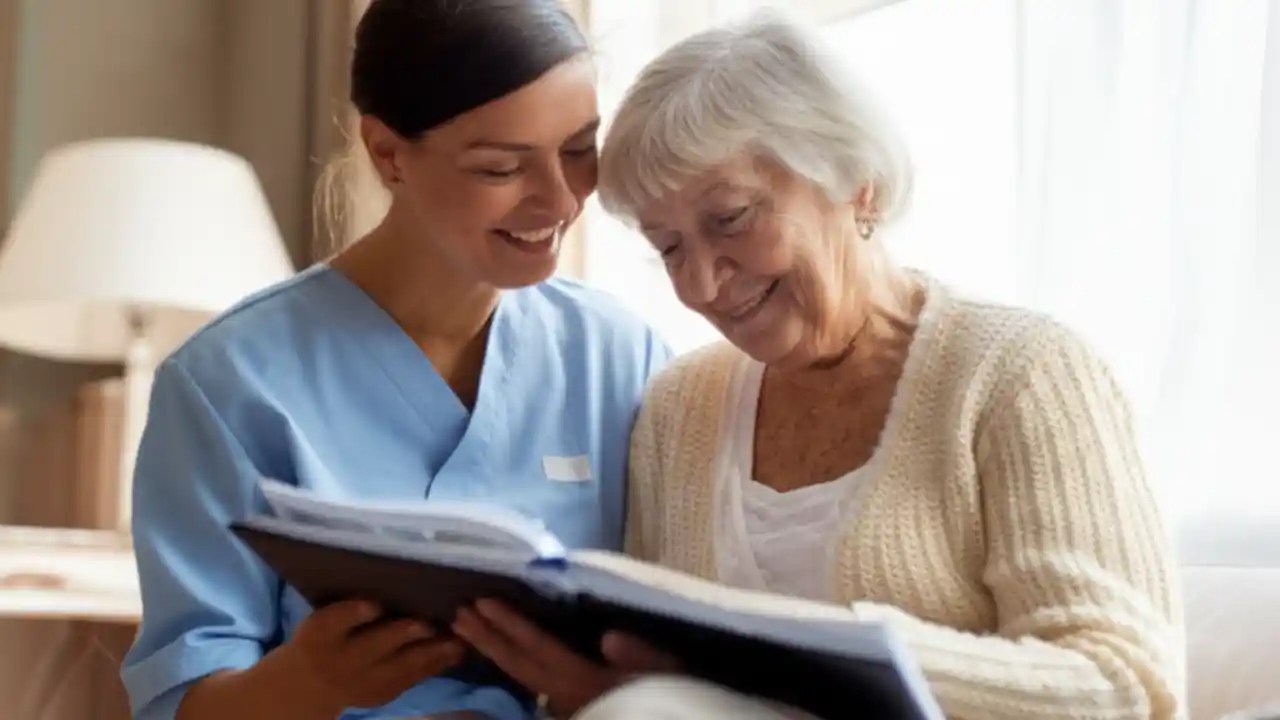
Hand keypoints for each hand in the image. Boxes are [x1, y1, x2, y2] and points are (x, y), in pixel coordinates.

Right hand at [267, 600, 466, 715]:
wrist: (313, 683)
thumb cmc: (326, 635)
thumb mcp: (324, 617)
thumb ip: (349, 603)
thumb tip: (391, 573)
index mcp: (320, 633)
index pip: (334, 620)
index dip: (353, 613)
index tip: (374, 604)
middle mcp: (340, 660)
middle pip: (372, 646)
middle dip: (400, 635)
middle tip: (427, 623)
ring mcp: (363, 682)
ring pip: (399, 666)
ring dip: (429, 652)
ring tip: (456, 638)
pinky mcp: (382, 694)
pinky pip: (411, 679)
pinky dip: (434, 665)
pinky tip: (456, 650)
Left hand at [452, 599, 679, 718]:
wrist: (665, 718)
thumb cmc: (666, 696)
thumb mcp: (667, 674)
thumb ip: (641, 657)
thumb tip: (610, 638)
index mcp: (583, 680)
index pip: (539, 648)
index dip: (510, 625)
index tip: (481, 602)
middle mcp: (564, 693)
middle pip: (518, 664)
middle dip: (487, 638)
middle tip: (457, 615)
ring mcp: (563, 701)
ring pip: (519, 674)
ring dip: (492, 650)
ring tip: (466, 629)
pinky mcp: (568, 703)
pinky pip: (529, 680)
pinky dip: (509, 661)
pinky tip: (503, 652)